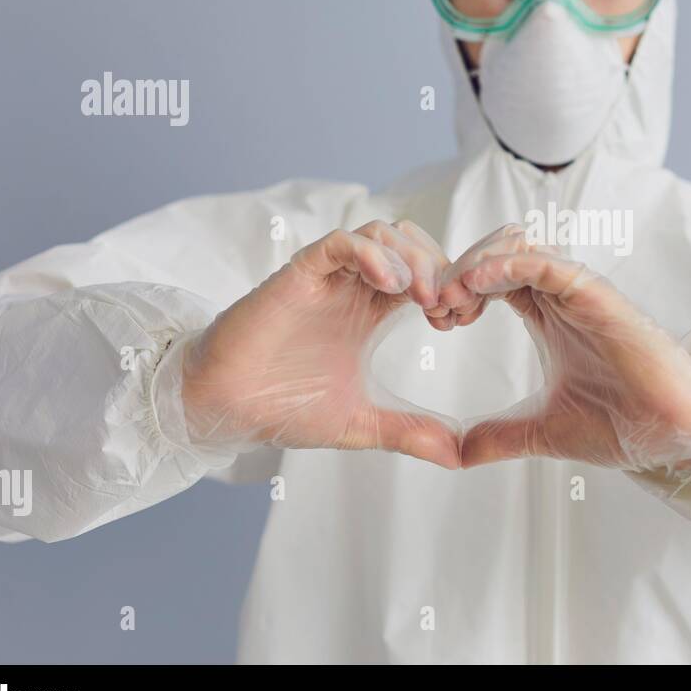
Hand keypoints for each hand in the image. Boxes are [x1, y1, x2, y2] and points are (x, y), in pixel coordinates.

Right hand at [179, 221, 460, 467]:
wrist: (227, 408)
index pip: (427, 274)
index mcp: (372, 310)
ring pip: (382, 234)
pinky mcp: (299, 273)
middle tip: (451, 308)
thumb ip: (410, 432)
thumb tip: (458, 457)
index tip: (462, 320)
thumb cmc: (284, 407)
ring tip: (424, 298)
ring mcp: (328, 277)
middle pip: (412, 245)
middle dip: (441, 268)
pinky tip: (391, 285)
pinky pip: (340, 242)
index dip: (452, 287)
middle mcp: (353, 286)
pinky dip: (371, 252)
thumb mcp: (363, 423)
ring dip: (413, 258)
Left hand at [448, 226, 690, 478]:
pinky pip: (544, 261)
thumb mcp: (540, 432)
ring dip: (474, 264)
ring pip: (514, 244)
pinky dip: (504, 265)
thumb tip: (451, 454)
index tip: (435, 320)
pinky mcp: (595, 294)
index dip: (454, 288)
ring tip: (452, 301)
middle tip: (434, 308)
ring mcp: (577, 291)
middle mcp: (559, 295)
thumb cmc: (622, 423)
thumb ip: (495, 437)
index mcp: (545, 314)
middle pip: (493, 251)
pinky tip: (475, 286)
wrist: (672, 433)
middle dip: (455, 271)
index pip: (487, 277)